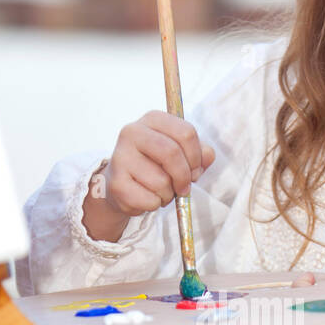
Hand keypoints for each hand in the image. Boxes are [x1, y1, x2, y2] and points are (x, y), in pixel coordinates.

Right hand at [82, 111, 215, 240]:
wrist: (123, 185)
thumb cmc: (156, 166)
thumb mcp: (181, 154)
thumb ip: (199, 153)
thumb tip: (207, 156)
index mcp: (152, 119)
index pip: (186, 132)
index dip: (197, 156)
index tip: (195, 170)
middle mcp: (132, 132)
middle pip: (172, 153)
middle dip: (184, 176)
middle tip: (184, 187)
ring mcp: (121, 156)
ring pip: (161, 181)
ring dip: (169, 194)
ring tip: (161, 191)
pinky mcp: (116, 183)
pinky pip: (150, 200)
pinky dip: (155, 205)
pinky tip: (147, 197)